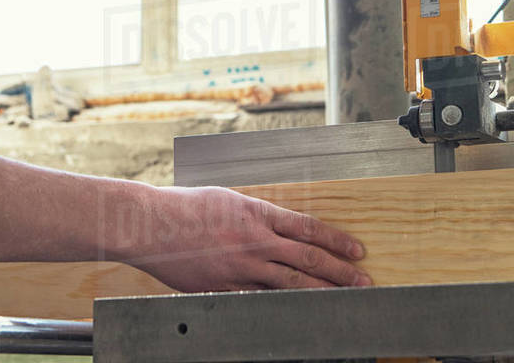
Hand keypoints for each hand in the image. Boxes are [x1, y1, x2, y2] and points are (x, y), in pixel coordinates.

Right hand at [119, 185, 371, 291]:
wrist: (149, 224)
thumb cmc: (186, 206)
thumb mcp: (228, 200)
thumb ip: (257, 216)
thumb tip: (282, 230)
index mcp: (256, 213)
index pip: (306, 228)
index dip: (336, 240)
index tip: (357, 250)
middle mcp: (253, 241)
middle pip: (306, 259)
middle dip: (339, 272)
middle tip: (364, 281)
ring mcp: (239, 268)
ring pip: (289, 283)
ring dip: (320, 292)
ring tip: (343, 300)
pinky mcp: (224, 288)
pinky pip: (260, 298)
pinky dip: (283, 305)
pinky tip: (300, 313)